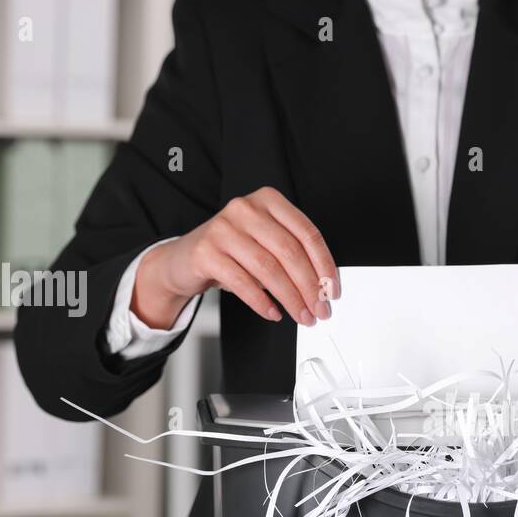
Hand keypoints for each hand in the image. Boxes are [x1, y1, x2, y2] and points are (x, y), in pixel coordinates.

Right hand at [132, 186, 338, 328]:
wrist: (184, 259)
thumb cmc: (232, 251)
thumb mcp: (265, 244)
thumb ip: (292, 257)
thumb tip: (322, 288)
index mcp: (268, 201)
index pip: (307, 233)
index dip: (324, 265)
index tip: (332, 290)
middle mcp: (245, 208)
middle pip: (290, 252)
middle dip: (309, 287)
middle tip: (319, 309)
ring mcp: (223, 228)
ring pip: (269, 269)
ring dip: (290, 298)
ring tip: (301, 315)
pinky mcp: (206, 252)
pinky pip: (242, 282)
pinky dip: (262, 302)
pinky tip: (273, 312)